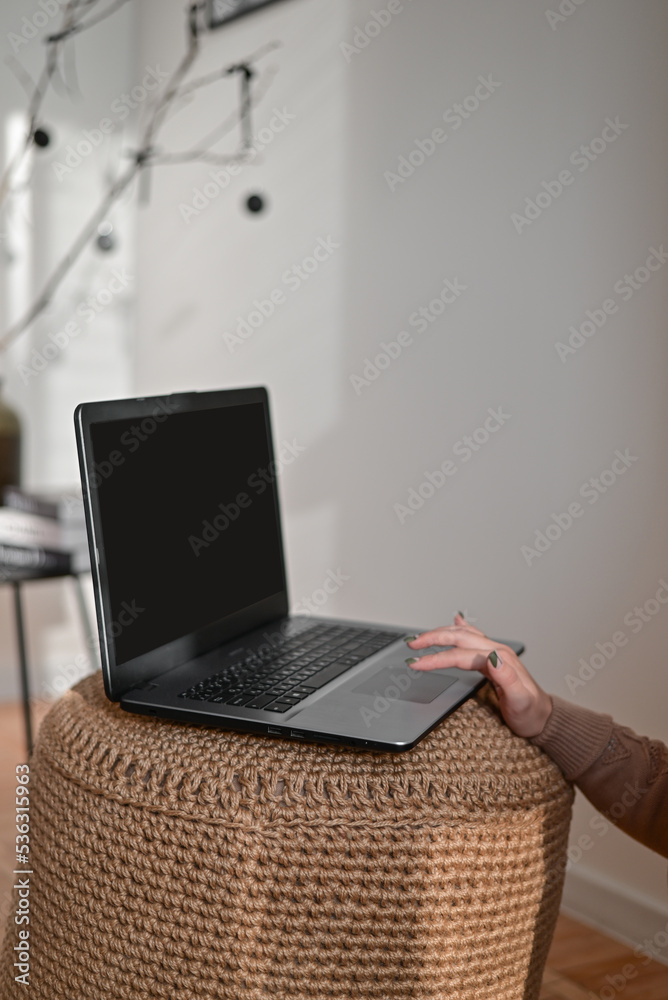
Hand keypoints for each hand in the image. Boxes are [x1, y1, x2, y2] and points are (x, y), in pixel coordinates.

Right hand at [405, 613, 552, 737]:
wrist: (543, 717)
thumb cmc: (530, 713)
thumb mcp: (520, 701)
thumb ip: (507, 678)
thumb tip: (492, 658)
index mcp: (500, 659)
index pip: (460, 655)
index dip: (436, 658)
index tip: (417, 664)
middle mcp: (497, 651)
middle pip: (459, 637)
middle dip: (433, 639)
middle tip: (412, 645)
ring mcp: (495, 653)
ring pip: (463, 635)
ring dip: (441, 633)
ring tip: (422, 637)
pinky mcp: (493, 658)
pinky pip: (473, 637)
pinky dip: (461, 628)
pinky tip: (456, 620)